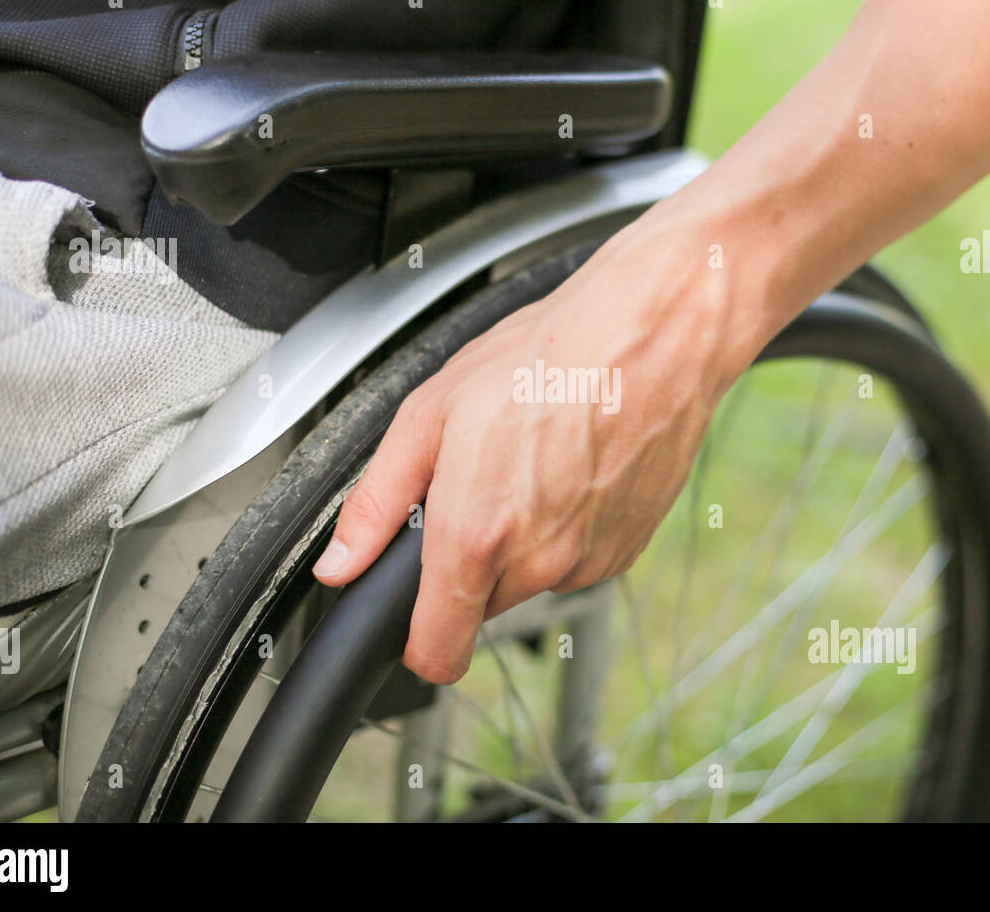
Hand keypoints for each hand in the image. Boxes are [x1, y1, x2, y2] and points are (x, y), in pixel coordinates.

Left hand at [311, 209, 754, 684]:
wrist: (649, 337)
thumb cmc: (545, 358)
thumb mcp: (429, 414)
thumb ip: (376, 503)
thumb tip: (339, 565)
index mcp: (478, 535)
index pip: (437, 653)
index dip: (414, 640)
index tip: (413, 612)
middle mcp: (539, 563)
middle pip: (480, 604)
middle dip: (469, 560)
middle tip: (480, 481)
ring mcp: (589, 560)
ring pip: (531, 579)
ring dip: (522, 541)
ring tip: (533, 461)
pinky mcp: (628, 549)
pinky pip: (576, 560)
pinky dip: (567, 529)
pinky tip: (572, 468)